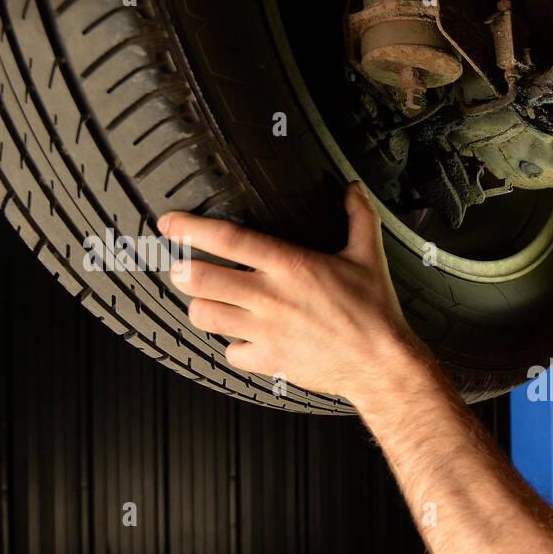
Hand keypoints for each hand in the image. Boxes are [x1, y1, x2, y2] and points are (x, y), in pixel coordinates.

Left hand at [159, 182, 422, 402]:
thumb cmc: (376, 313)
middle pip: (199, 279)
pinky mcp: (270, 360)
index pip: (227, 239)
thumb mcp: (370, 257)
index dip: (189, 228)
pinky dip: (232, 346)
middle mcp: (271, 297)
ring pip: (205, 316)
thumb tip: (353, 189)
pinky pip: (230, 353)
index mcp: (291, 266)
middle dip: (183, 271)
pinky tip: (243, 339)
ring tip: (209, 301)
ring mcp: (266, 331)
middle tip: (184, 268)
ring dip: (201, 307)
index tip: (170, 224)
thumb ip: (358, 218)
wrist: (382, 364)